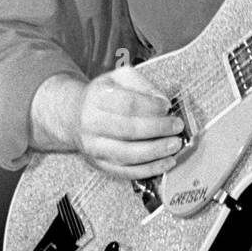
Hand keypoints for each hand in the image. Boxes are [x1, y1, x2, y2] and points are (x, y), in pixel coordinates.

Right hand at [76, 64, 184, 179]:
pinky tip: (167, 162)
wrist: (74, 115)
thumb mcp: (119, 79)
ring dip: (156, 152)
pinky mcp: (100, 164)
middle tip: (177, 126)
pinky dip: (149, 169)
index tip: (168, 106)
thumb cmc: (104, 96)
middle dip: (158, 129)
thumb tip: (162, 101)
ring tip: (175, 145)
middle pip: (128, 130)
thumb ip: (142, 85)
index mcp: (96, 97)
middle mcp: (91, 123)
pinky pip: (126, 172)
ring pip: (128, 155)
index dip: (151, 106)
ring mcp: (94, 147)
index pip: (127, 104)